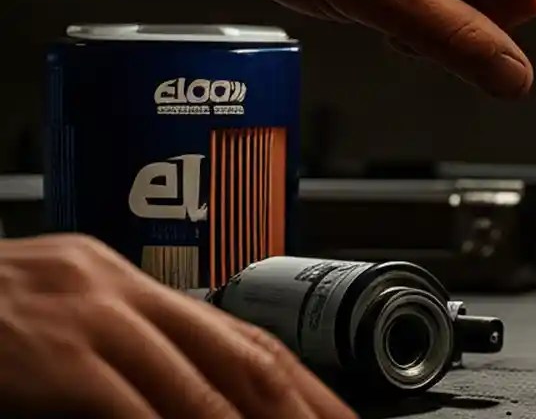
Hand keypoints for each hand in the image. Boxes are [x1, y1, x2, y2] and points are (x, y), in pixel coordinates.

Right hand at [0, 234, 356, 418]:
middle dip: (303, 408)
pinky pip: (132, 409)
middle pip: (241, 356)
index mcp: (121, 280)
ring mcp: (84, 317)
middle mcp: (115, 287)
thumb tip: (185, 395)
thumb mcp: (49, 317)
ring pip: (198, 386)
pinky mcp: (49, 355)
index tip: (337, 415)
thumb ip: (115, 352)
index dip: (300, 380)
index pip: (238, 333)